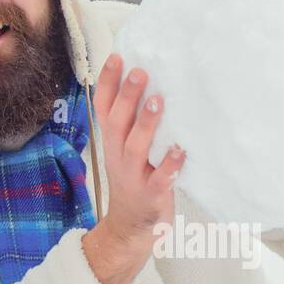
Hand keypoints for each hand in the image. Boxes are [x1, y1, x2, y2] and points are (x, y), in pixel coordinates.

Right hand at [82, 53, 185, 283]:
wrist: (130, 227)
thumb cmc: (134, 178)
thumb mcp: (124, 147)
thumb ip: (132, 120)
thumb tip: (149, 80)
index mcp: (111, 140)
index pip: (102, 106)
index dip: (106, 82)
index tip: (117, 57)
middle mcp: (117, 154)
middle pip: (117, 122)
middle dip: (127, 96)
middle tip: (140, 71)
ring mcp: (133, 175)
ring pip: (135, 147)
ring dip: (146, 124)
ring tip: (157, 101)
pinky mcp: (151, 194)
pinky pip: (160, 179)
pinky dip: (170, 165)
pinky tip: (180, 149)